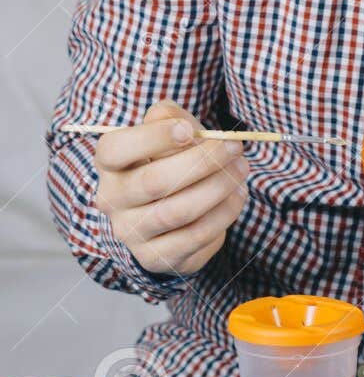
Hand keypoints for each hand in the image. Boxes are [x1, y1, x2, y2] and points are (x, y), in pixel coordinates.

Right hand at [93, 98, 248, 277]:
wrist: (165, 210)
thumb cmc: (167, 160)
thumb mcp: (166, 133)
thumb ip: (170, 119)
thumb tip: (182, 124)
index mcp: (109, 164)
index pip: (116, 149)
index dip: (153, 137)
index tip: (190, 129)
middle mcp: (112, 200)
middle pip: (154, 182)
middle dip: (203, 162)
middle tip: (235, 148)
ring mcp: (131, 233)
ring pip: (178, 212)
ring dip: (218, 188)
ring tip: (241, 170)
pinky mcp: (156, 258)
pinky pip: (195, 237)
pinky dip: (223, 214)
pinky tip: (237, 195)